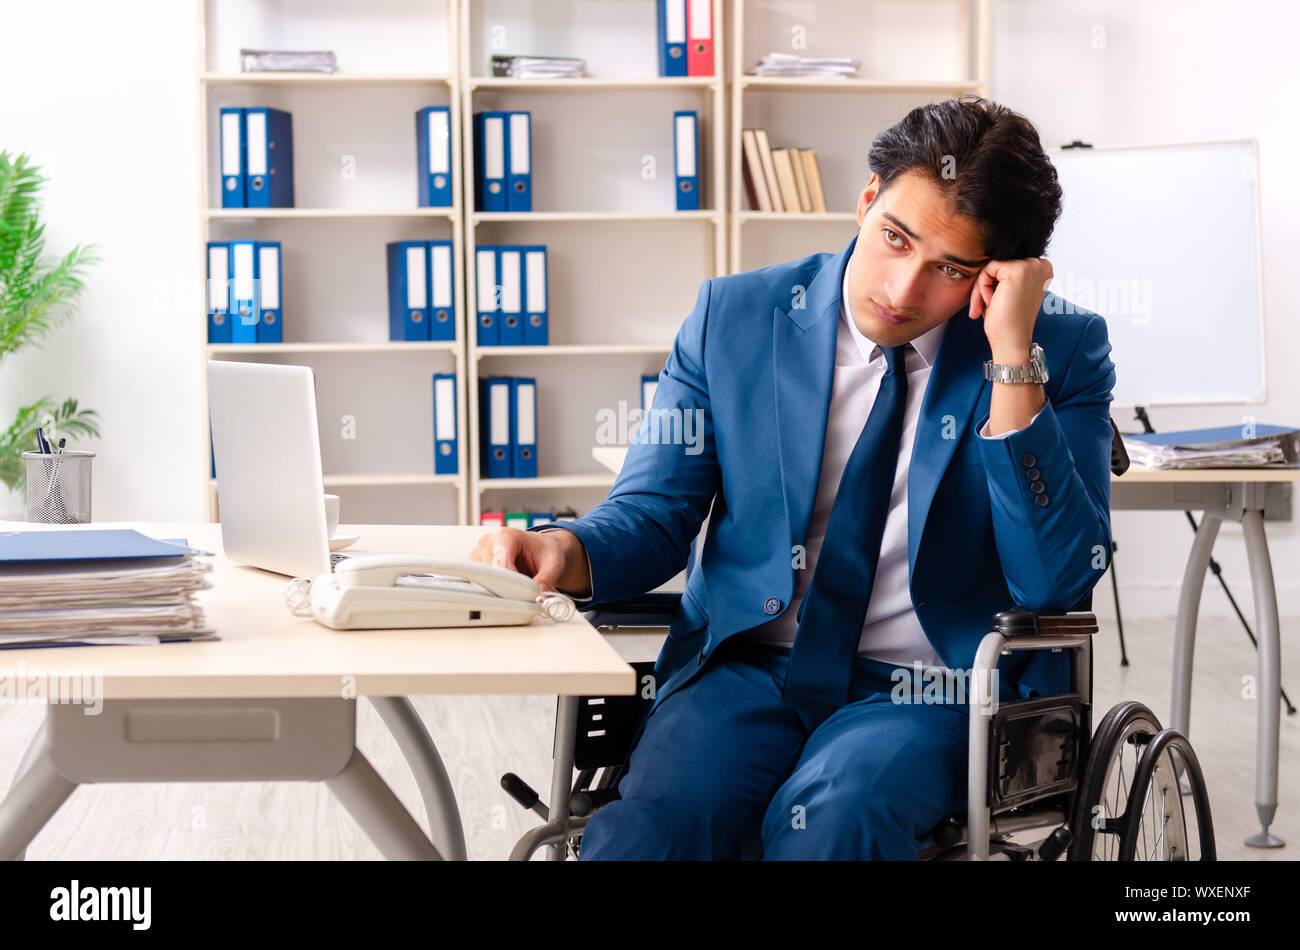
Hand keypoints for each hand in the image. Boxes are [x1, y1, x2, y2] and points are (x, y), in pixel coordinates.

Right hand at [469, 527, 591, 597]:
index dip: (511, 584)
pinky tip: (506, 588)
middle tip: (522, 598)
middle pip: (488, 575)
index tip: (523, 597)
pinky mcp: (474, 564)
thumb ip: (547, 579)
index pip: (500, 565)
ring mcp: (477, 553)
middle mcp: (488, 542)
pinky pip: (477, 583)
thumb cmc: (545, 551)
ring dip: (497, 591)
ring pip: (480, 581)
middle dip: (504, 590)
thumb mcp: (553, 563)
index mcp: (505, 535)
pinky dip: (491, 590)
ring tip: (516, 589)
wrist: (541, 547)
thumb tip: (538, 597)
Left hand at [968, 256, 1052, 361]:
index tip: (992, 303)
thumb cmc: (1007, 320)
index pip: (1006, 265)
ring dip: (981, 289)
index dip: (994, 284)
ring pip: (991, 267)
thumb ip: (1005, 273)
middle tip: (983, 308)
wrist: (1011, 341)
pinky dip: (981, 288)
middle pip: (999, 264)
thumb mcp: (1009, 291)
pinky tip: (989, 303)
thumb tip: (989, 258)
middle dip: (986, 285)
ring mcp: (1031, 266)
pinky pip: (987, 270)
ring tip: (985, 307)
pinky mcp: (1018, 270)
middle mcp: (1041, 265)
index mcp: (1042, 269)